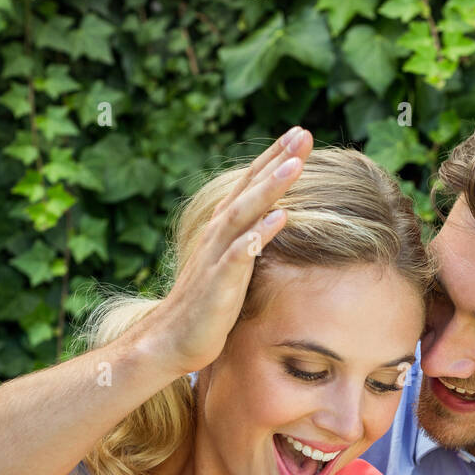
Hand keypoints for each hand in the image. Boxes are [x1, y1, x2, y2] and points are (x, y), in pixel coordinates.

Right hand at [143, 125, 313, 376]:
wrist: (172, 342)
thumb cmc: (206, 308)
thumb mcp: (232, 269)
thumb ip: (249, 244)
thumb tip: (275, 224)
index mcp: (223, 230)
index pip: (251, 186)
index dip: (274, 158)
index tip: (301, 134)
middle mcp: (218, 235)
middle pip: (249, 188)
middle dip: (276, 159)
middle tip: (303, 133)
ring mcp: (216, 258)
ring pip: (243, 214)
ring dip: (269, 188)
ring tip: (295, 165)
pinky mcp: (217, 285)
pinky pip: (238, 256)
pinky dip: (257, 236)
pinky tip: (278, 219)